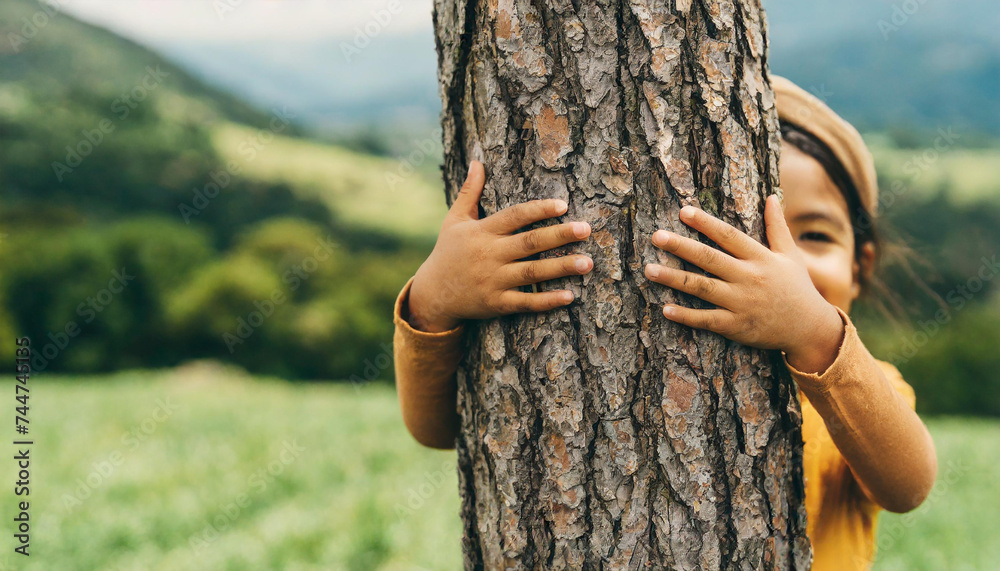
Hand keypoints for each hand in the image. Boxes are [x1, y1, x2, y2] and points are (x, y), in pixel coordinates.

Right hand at [407, 161, 593, 331]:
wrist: (433, 294)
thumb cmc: (448, 252)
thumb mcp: (454, 220)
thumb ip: (469, 191)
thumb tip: (478, 161)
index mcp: (482, 232)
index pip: (515, 216)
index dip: (539, 210)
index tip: (563, 205)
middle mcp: (489, 255)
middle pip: (529, 243)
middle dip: (559, 235)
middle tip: (586, 229)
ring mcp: (493, 280)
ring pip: (532, 272)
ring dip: (561, 267)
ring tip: (588, 262)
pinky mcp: (496, 303)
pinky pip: (525, 302)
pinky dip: (547, 301)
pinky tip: (570, 296)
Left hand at [644, 195, 843, 372]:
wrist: (809, 328)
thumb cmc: (797, 287)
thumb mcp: (790, 255)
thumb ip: (777, 227)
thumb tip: (771, 196)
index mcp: (760, 258)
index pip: (728, 236)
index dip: (705, 223)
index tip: (683, 211)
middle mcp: (749, 278)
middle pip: (710, 259)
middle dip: (681, 247)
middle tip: (656, 236)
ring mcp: (741, 303)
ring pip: (702, 288)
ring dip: (674, 279)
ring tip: (649, 270)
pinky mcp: (736, 326)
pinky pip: (707, 320)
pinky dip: (686, 316)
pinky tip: (665, 309)